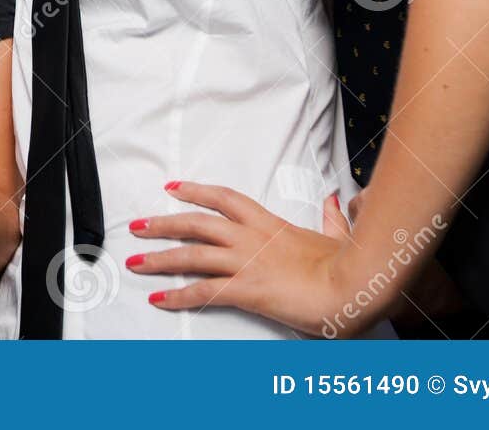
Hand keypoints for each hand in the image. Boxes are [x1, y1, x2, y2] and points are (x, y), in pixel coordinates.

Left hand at [125, 181, 380, 336]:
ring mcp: (246, 262)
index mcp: (269, 223)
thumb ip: (332, 218)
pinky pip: (204, 291)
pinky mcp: (247, 289)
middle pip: (195, 224)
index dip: (195, 191)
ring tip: (135, 261)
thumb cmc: (349, 264)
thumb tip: (335, 199)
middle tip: (136, 225)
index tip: (172, 188)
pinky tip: (160, 299)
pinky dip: (178, 296)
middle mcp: (251, 238)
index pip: (224, 198)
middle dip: (162, 223)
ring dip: (158, 258)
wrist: (354, 285)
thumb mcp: (338, 235)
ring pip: (191, 255)